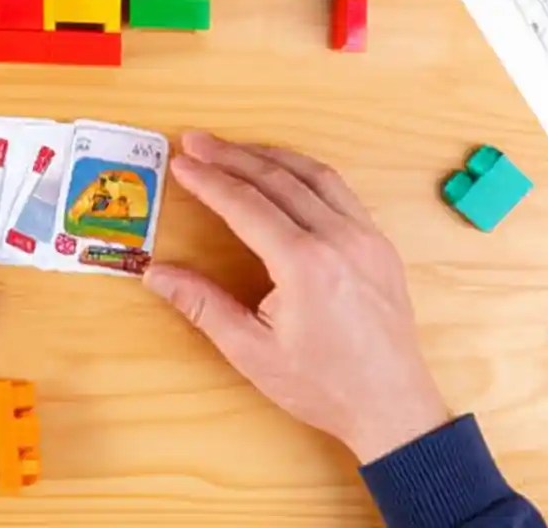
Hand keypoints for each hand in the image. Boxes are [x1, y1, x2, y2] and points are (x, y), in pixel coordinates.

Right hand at [143, 131, 448, 463]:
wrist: (391, 405)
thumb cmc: (323, 385)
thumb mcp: (252, 351)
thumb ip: (202, 305)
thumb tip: (156, 275)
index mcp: (306, 265)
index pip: (247, 205)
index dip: (209, 181)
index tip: (182, 162)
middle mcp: (340, 240)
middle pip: (278, 179)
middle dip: (232, 156)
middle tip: (197, 141)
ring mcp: (366, 238)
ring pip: (315, 175)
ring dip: (270, 155)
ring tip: (234, 147)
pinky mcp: (379, 245)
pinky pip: (340, 191)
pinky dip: (306, 173)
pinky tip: (285, 173)